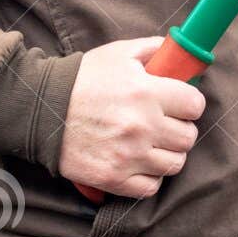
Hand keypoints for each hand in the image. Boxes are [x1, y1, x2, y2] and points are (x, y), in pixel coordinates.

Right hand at [59, 37, 206, 198]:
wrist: (42, 109)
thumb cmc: (83, 78)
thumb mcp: (119, 53)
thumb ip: (154, 49)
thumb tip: (181, 53)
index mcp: (147, 92)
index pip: (195, 105)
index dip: (190, 103)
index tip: (181, 104)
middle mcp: (142, 126)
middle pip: (188, 137)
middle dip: (181, 129)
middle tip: (167, 124)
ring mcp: (128, 155)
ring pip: (174, 164)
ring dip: (168, 154)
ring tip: (154, 144)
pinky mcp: (112, 178)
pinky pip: (150, 187)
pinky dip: (150, 177)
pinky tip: (141, 163)